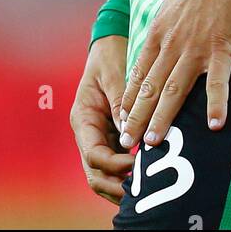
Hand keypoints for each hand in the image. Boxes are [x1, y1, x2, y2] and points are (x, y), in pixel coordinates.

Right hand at [70, 34, 134, 204]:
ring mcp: (99, 134)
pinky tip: (148, 175)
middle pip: (95, 171)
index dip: (112, 164)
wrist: (111, 40)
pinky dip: (128, 171)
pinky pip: (117, 159)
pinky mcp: (113, 133)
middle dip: (114, 184)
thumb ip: (120, 103)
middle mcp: (88, 131)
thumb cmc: (111, 53)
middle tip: (140, 191)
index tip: (133, 165)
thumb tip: (129, 132)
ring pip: (105, 171)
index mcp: (83, 118)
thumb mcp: (114, 73)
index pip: (93, 154)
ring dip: (121, 182)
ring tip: (144, 191)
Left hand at [119, 0, 230, 148]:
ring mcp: (196, 48)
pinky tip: (214, 125)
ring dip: (163, 118)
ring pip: (174, 90)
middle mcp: (172, 44)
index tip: (122, 119)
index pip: (138, 73)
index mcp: (159, 31)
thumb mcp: (171, 0)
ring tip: (154, 142)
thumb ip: (164, 24)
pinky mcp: (222, 49)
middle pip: (150, 87)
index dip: (129, 98)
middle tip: (128, 142)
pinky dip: (216, 105)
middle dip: (137, 117)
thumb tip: (159, 40)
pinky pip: (218, 82)